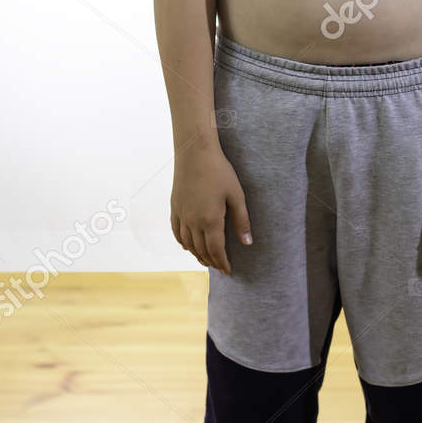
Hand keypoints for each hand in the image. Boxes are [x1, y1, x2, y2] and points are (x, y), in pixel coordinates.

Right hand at [171, 146, 251, 273]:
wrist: (194, 152)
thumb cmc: (219, 171)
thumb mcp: (236, 195)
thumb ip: (241, 220)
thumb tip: (247, 243)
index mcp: (210, 220)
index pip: (216, 250)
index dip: (222, 263)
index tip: (228, 271)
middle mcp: (193, 221)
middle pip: (201, 250)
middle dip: (211, 261)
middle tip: (219, 267)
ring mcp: (181, 215)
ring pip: (188, 244)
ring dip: (197, 255)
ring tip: (206, 260)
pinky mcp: (174, 207)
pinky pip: (176, 232)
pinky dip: (182, 242)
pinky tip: (187, 246)